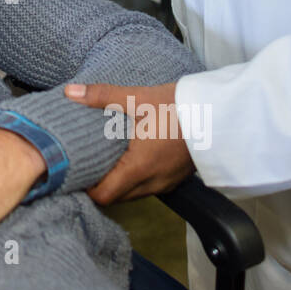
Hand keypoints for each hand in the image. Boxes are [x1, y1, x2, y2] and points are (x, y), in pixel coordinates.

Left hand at [64, 82, 194, 204]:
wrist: (220, 111)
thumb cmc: (179, 106)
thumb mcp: (137, 98)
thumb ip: (101, 96)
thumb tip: (70, 92)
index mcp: (139, 167)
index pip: (103, 195)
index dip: (84, 187)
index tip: (73, 170)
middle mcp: (152, 182)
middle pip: (115, 197)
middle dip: (98, 185)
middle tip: (83, 163)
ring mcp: (166, 182)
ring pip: (132, 193)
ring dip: (116, 182)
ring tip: (103, 159)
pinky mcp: (176, 178)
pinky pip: (147, 187)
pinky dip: (133, 179)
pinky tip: (128, 158)